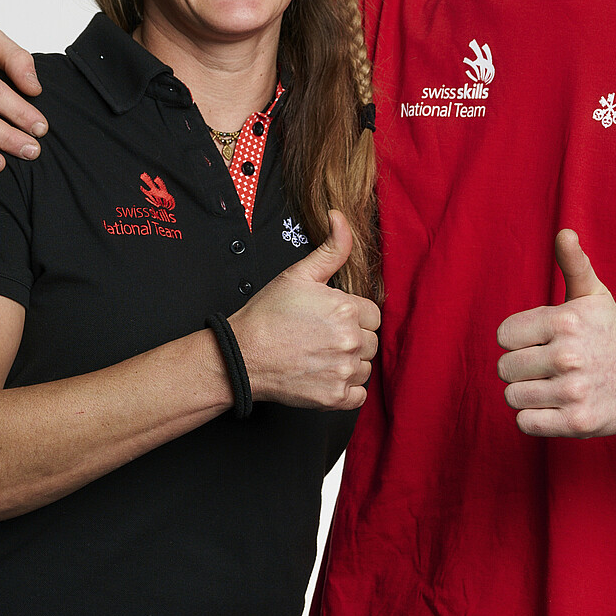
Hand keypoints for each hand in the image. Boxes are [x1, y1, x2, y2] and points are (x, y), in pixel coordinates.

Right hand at [230, 211, 380, 410]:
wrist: (243, 355)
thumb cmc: (268, 315)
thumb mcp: (298, 274)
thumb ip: (330, 248)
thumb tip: (339, 217)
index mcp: (346, 309)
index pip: (372, 314)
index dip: (352, 315)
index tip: (331, 319)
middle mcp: (350, 341)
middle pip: (371, 341)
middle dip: (353, 338)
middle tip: (322, 336)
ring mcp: (343, 371)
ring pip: (366, 367)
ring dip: (350, 363)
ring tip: (321, 355)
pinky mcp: (334, 398)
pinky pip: (359, 395)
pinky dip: (347, 389)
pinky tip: (325, 375)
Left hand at [496, 229, 615, 437]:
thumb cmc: (613, 332)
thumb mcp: (594, 294)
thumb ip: (573, 262)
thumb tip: (564, 232)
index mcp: (566, 320)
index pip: (503, 336)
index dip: (517, 339)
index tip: (540, 340)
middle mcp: (568, 356)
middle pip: (505, 368)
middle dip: (521, 367)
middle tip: (547, 365)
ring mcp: (573, 392)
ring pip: (512, 396)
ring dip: (527, 392)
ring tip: (552, 385)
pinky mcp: (577, 423)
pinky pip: (526, 423)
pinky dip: (535, 416)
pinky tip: (555, 405)